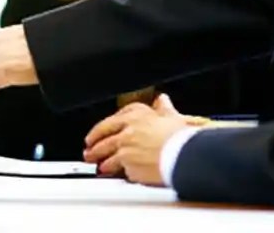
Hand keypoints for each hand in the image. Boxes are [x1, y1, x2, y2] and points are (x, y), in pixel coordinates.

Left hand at [82, 94, 199, 184]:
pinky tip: (111, 174)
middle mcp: (127, 129)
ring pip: (106, 154)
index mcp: (137, 114)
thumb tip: (163, 100)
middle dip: (94, 144)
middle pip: (103, 136)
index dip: (101, 128)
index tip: (98, 132)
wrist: (184, 155)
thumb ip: (164, 108)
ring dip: (100, 160)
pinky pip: (118, 169)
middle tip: (89, 149)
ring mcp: (125, 147)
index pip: (111, 120)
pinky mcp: (127, 164)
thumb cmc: (181, 137)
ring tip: (98, 165)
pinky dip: (114, 172)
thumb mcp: (172, 117)